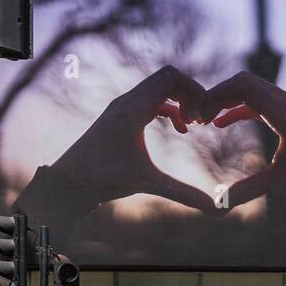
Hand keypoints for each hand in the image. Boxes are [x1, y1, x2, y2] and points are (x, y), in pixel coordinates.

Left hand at [52, 66, 216, 212]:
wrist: (69, 181)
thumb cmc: (104, 178)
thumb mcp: (148, 182)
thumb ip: (183, 193)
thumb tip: (216, 210)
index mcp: (134, 107)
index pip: (171, 76)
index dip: (194, 91)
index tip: (201, 119)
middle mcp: (128, 101)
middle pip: (168, 78)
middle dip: (190, 95)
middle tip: (201, 121)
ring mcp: (124, 107)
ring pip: (160, 89)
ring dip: (181, 101)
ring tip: (192, 126)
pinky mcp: (122, 118)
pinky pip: (152, 101)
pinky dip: (170, 109)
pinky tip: (179, 131)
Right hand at [197, 72, 285, 207]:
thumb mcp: (285, 178)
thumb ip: (251, 188)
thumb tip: (220, 204)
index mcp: (283, 109)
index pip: (241, 85)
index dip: (216, 95)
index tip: (201, 116)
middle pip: (245, 83)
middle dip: (218, 96)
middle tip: (199, 116)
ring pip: (254, 91)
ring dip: (230, 101)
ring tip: (208, 120)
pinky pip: (263, 103)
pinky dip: (242, 110)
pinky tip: (226, 124)